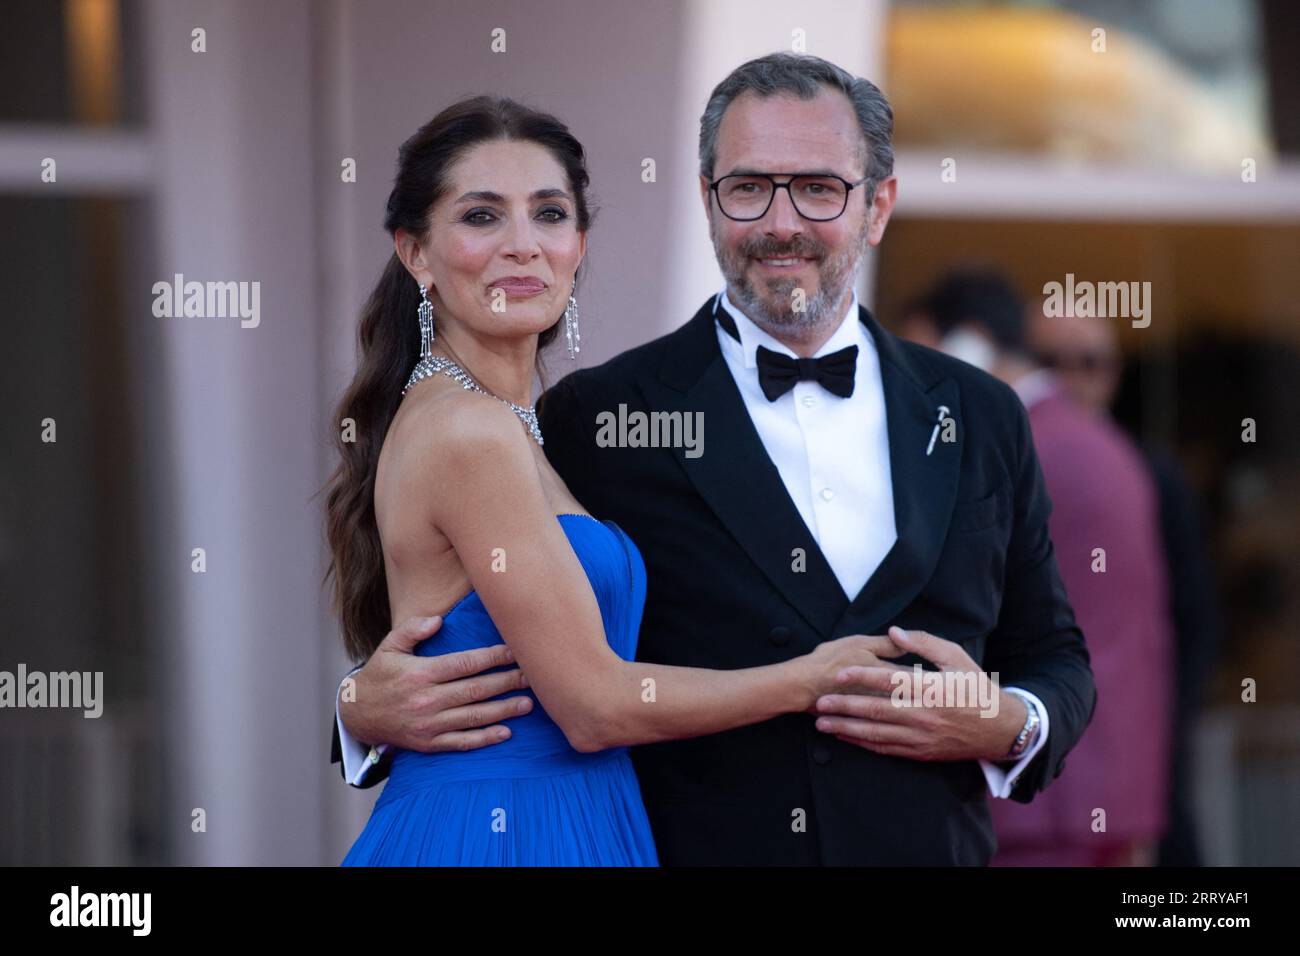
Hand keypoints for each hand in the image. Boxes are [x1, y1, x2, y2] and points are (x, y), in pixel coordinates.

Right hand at [340, 615, 532, 752]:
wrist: (356, 715)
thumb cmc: (379, 675)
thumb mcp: (389, 646)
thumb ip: (413, 629)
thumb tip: (439, 620)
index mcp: (420, 673)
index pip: (464, 664)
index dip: (493, 657)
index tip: (515, 651)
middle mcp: (426, 700)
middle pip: (475, 690)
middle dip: (507, 682)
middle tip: (534, 676)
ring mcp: (428, 724)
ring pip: (473, 717)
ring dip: (503, 710)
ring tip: (528, 703)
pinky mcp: (428, 743)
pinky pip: (461, 742)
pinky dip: (484, 739)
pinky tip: (505, 732)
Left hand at [811, 626, 1023, 761]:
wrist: (1001, 729)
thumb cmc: (977, 687)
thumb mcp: (956, 657)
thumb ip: (924, 643)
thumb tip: (894, 632)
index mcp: (931, 688)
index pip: (888, 681)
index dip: (860, 676)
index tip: (838, 672)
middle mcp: (923, 714)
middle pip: (875, 710)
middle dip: (843, 707)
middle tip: (819, 703)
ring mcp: (922, 736)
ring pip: (877, 733)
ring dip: (847, 729)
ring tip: (822, 723)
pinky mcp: (922, 752)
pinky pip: (887, 748)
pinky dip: (864, 744)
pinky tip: (847, 738)